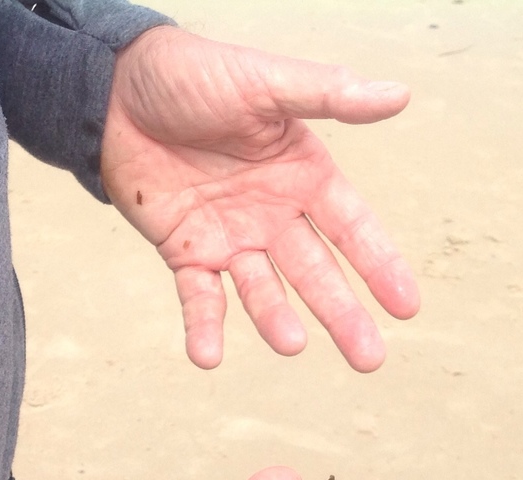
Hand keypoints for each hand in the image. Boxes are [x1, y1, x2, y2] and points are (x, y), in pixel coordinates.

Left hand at [101, 27, 420, 370]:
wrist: (115, 89)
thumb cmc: (194, 75)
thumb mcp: (265, 81)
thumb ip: (327, 93)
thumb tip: (399, 94)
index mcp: (303, 175)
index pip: (352, 229)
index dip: (380, 266)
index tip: (407, 307)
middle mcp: (273, 215)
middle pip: (316, 274)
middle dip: (343, 315)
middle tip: (369, 360)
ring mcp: (230, 239)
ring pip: (261, 292)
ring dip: (276, 320)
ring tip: (291, 345)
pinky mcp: (184, 254)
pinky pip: (199, 298)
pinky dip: (203, 327)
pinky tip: (207, 357)